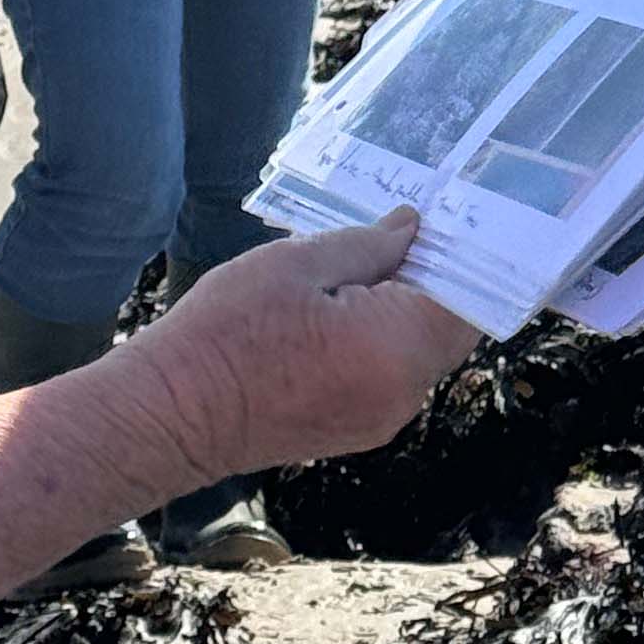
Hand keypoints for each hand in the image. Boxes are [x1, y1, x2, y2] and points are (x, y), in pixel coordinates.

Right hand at [118, 211, 479, 496]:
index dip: (470, 255)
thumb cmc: (227, 332)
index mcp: (395, 350)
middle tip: (411, 226)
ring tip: (370, 259)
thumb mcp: (294, 264)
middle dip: (438, 276)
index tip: (459, 215)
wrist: (173, 415)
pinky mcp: (359, 428)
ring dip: (409, 306)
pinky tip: (348, 303)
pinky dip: (387, 335)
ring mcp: (382, 418)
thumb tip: (412, 229)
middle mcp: (403, 393)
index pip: (468, 299)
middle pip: (450, 327)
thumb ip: (366, 246)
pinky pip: (394, 371)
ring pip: (421, 349)